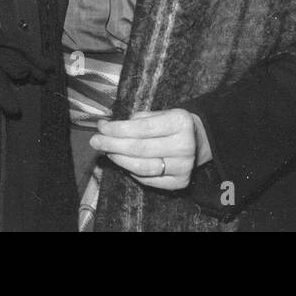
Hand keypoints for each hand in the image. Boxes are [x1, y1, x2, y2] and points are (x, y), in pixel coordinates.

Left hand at [90, 109, 211, 190]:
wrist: (200, 141)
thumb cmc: (174, 125)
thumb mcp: (162, 113)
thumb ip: (138, 120)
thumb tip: (108, 127)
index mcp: (180, 122)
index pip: (142, 128)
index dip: (118, 128)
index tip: (101, 127)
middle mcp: (184, 146)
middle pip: (140, 148)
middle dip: (113, 144)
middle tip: (95, 141)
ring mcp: (183, 167)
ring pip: (142, 167)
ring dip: (119, 160)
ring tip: (107, 152)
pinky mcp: (179, 182)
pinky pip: (148, 180)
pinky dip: (132, 171)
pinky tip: (123, 162)